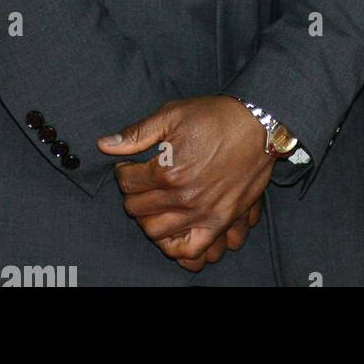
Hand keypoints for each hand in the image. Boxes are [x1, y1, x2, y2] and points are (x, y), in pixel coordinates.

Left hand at [98, 95, 275, 270]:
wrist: (260, 124)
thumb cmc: (217, 116)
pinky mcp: (220, 221)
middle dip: (134, 193)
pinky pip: (189, 249)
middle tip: (142, 183)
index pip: (127, 182)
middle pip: (137, 209)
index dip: (125, 171)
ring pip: (155, 231)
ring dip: (148, 217)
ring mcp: (201, 212)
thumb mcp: (174, 114)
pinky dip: (175, 246)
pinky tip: (173, 229)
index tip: (131, 166)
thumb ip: (137, 133)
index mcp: (167, 170)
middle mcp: (182, 196)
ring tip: (155, 202)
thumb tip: (104, 145)